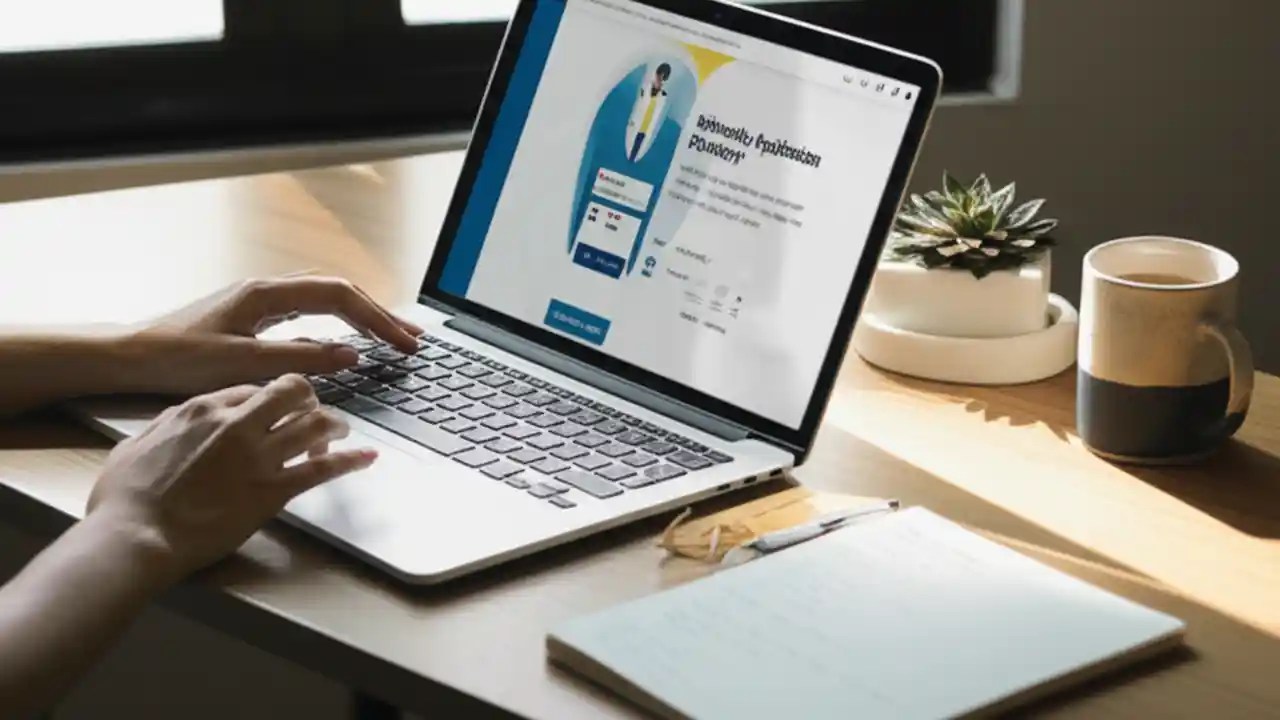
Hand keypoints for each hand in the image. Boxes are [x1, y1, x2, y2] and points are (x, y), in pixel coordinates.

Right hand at [87, 375, 376, 579]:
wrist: (135, 536)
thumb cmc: (125, 499)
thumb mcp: (136, 445)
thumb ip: (166, 428)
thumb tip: (178, 423)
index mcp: (203, 408)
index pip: (252, 388)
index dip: (269, 399)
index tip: (276, 410)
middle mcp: (236, 423)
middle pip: (292, 391)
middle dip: (309, 399)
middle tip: (314, 414)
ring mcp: (258, 455)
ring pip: (314, 424)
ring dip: (335, 425)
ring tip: (343, 432)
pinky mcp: (273, 490)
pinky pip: (323, 469)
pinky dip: (351, 462)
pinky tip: (367, 459)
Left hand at [121, 275, 422, 395]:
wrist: (132, 356)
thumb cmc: (178, 358)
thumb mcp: (243, 363)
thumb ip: (300, 359)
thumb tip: (351, 355)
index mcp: (268, 294)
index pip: (340, 296)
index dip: (378, 319)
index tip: (404, 344)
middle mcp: (268, 290)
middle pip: (340, 290)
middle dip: (380, 314)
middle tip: (412, 340)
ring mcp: (262, 301)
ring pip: (326, 299)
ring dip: (362, 316)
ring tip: (391, 338)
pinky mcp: (255, 316)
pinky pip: (310, 312)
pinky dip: (339, 323)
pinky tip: (347, 343)